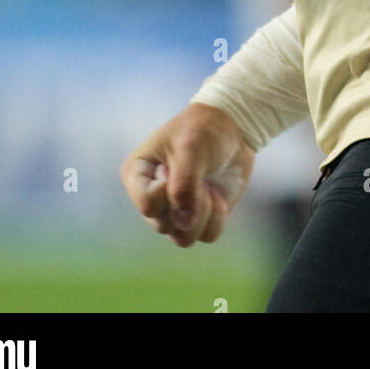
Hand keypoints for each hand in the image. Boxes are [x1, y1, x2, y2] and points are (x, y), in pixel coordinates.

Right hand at [120, 104, 255, 247]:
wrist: (232, 130)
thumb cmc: (203, 130)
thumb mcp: (191, 147)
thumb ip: (184, 184)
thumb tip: (185, 224)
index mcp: (137, 174)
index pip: (147, 204)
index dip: (169, 192)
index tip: (177, 165)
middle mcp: (151, 198)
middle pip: (164, 225)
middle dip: (190, 201)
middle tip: (200, 175)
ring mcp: (173, 211)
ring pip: (184, 238)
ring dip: (203, 215)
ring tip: (208, 187)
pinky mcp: (198, 218)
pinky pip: (207, 236)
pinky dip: (217, 217)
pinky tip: (217, 195)